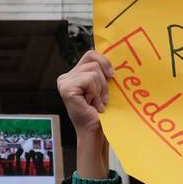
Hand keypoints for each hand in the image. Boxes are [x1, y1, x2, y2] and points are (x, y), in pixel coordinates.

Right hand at [57, 50, 113, 176]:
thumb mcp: (103, 86)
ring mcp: (64, 82)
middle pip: (93, 61)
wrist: (96, 131)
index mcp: (74, 74)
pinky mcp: (66, 88)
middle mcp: (66, 77)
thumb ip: (103, 71)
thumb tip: (118, 53)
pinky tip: (91, 104)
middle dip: (103, 80)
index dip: (104, 62)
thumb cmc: (102, 111)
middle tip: (102, 97)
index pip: (91, 54)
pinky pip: (89, 79)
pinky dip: (95, 92)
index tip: (112, 75)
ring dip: (100, 89)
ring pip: (93, 71)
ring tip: (96, 102)